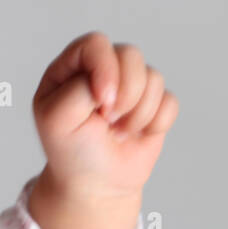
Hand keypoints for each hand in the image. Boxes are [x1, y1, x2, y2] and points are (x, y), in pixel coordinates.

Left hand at [31, 31, 178, 199]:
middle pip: (130, 54)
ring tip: (117, 131)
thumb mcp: (58, 119)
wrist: (97, 185)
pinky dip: (155, 123)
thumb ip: (79, 88)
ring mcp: (128, 85)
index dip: (104, 67)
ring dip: (137, 113)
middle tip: (107, 120)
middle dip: (125, 94)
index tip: (100, 102)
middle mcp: (100, 70)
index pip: (95, 43)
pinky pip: (169, 101)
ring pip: (153, 77)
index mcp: (69, 69)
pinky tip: (135, 135)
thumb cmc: (72, 151)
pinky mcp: (153, 102)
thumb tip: (112, 81)